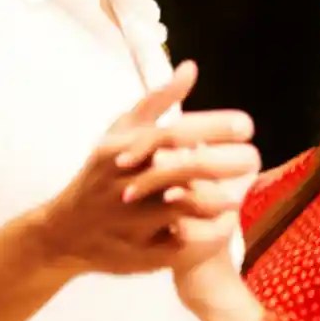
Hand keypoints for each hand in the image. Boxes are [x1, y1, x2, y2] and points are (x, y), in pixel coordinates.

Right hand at [38, 62, 258, 275]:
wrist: (65, 232)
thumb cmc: (102, 172)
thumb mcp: (121, 131)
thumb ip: (158, 100)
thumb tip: (192, 68)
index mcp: (124, 148)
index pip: (175, 132)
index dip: (214, 127)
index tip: (246, 125)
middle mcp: (128, 182)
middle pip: (186, 169)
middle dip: (227, 162)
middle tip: (254, 158)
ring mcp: (133, 220)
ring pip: (188, 208)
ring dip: (220, 200)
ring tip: (240, 194)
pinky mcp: (140, 253)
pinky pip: (184, 243)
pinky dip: (209, 233)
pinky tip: (225, 222)